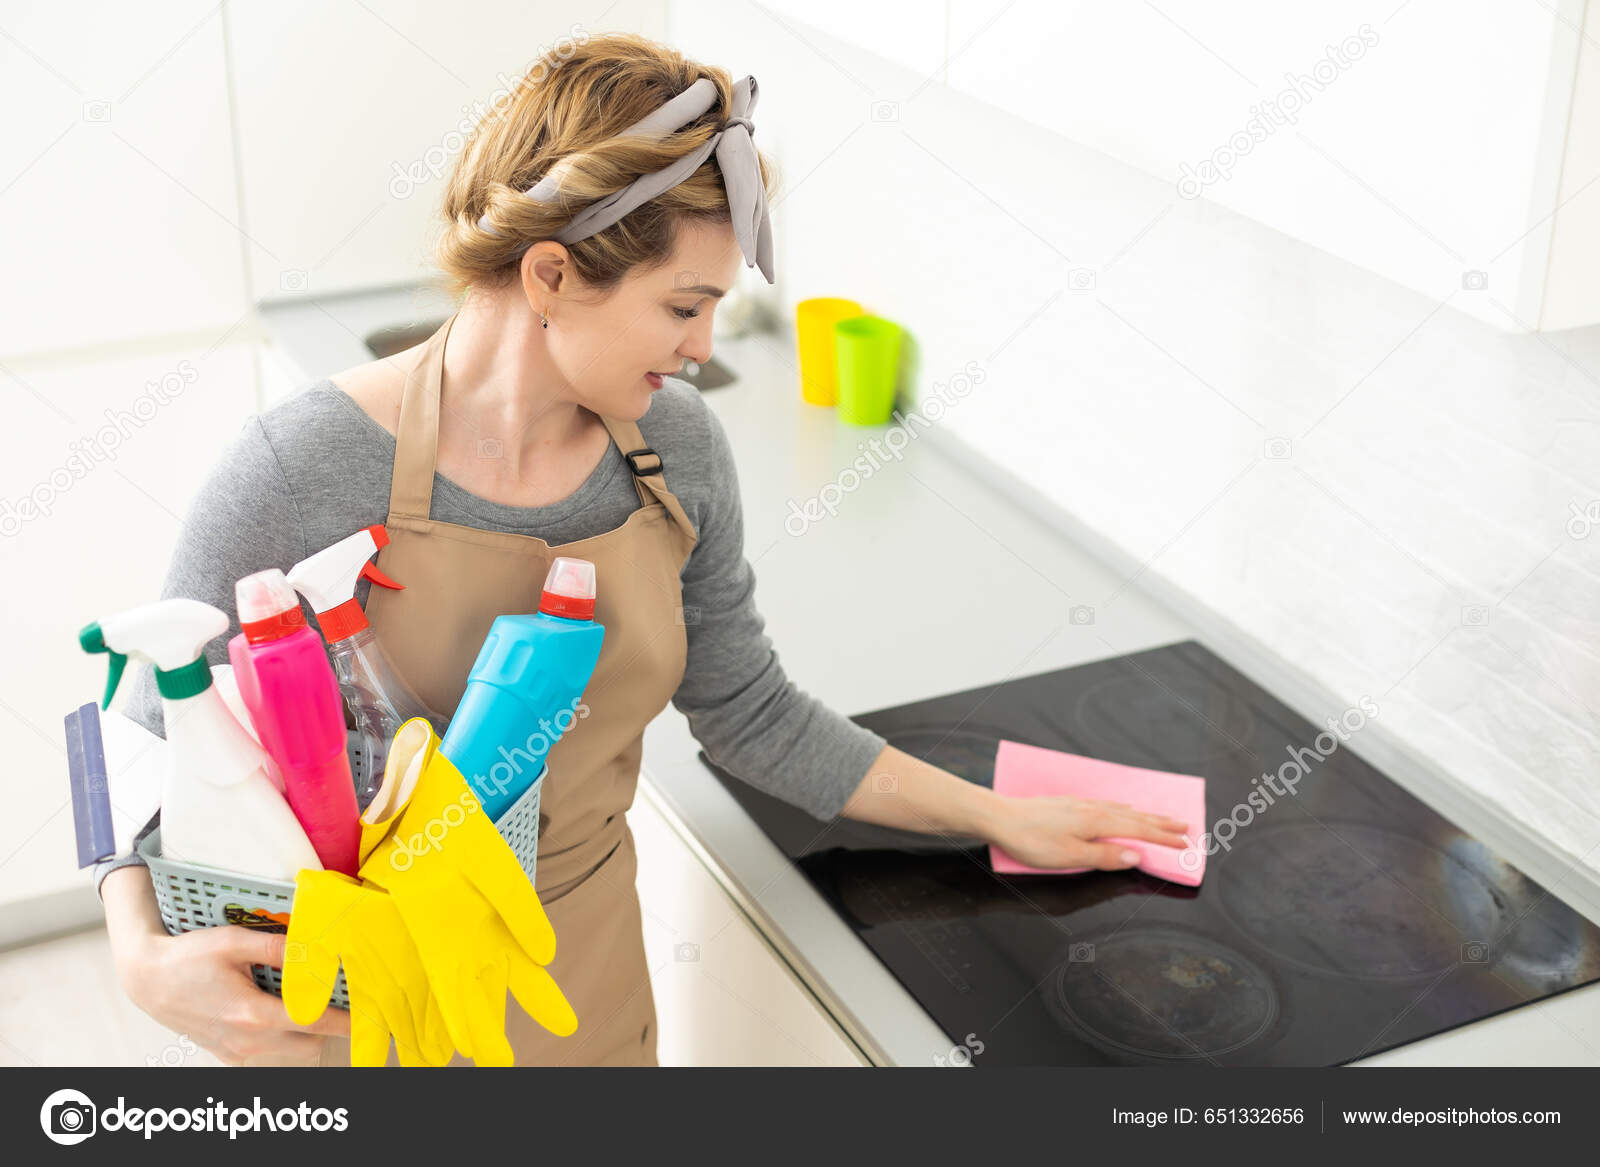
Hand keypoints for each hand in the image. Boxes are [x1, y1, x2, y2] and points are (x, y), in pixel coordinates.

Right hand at [118, 925, 351, 1065]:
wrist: (148, 980)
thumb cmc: (188, 957)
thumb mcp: (234, 942)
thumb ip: (278, 948)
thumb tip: (316, 946)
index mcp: (253, 1014)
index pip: (314, 1024)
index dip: (345, 1021)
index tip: (368, 1016)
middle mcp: (247, 1040)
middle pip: (308, 1044)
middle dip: (326, 1025)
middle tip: (334, 997)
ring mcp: (236, 1052)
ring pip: (289, 1051)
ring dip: (303, 1032)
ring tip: (301, 1000)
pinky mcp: (227, 1054)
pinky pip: (267, 1052)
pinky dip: (279, 1037)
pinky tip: (272, 1009)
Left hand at [985, 794, 1190, 870]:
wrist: (1001, 817)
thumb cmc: (1032, 841)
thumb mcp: (1070, 856)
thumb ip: (1105, 857)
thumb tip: (1136, 857)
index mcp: (1098, 823)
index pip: (1139, 831)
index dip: (1163, 838)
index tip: (1185, 843)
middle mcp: (1094, 809)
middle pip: (1135, 818)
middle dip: (1161, 824)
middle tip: (1186, 827)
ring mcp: (1082, 805)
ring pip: (1123, 810)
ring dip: (1146, 816)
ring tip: (1163, 818)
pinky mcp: (1070, 804)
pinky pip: (1108, 805)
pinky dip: (1124, 809)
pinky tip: (1123, 809)